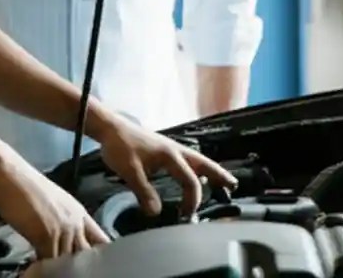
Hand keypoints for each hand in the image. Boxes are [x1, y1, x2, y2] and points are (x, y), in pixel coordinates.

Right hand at [0, 152, 110, 259]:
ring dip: (56, 269)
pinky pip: (48, 263)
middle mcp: (75, 221)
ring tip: (46, 271)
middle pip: (85, 254)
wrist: (8, 174)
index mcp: (79, 212)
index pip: (100, 240)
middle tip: (66, 269)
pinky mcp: (46, 236)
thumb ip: (60, 222)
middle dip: (77, 264)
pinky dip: (40, 269)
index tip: (92, 263)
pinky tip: (32, 270)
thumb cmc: (22, 185)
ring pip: (66, 261)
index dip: (97, 254)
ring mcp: (62, 229)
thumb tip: (58, 242)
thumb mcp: (51, 203)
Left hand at [94, 116, 236, 217]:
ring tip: (221, 179)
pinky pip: (187, 158)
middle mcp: (175, 149)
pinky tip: (193, 172)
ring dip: (209, 169)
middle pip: (204, 163)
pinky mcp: (163, 147)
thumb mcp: (129, 171)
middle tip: (233, 185)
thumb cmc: (119, 145)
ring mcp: (170, 147)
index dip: (192, 200)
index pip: (190, 181)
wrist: (108, 126)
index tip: (186, 215)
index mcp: (170, 155)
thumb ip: (144, 192)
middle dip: (219, 175)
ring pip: (197, 159)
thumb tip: (155, 213)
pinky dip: (196, 166)